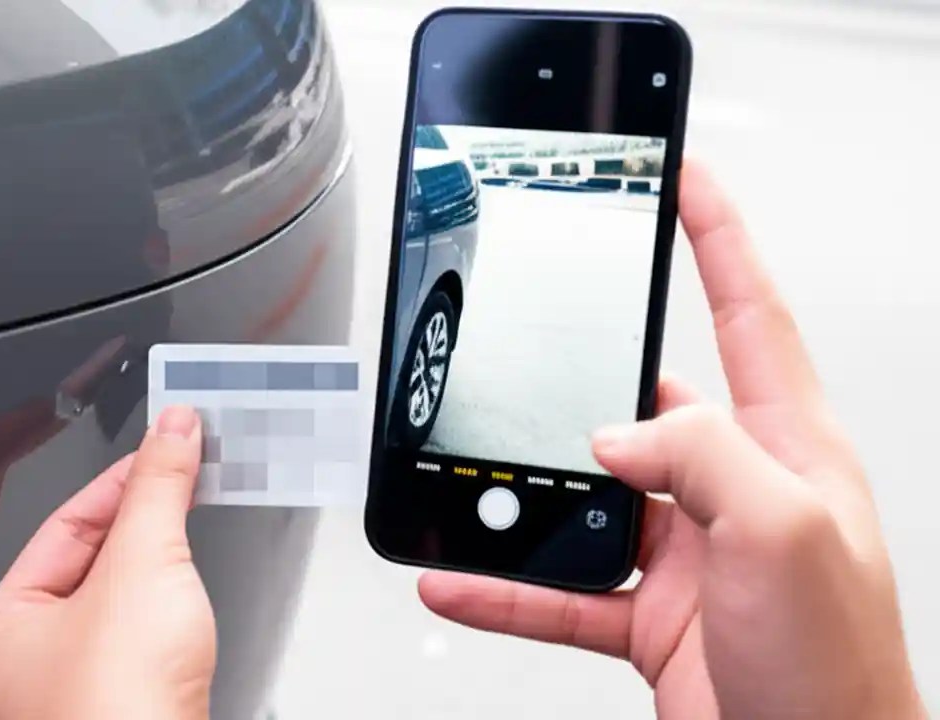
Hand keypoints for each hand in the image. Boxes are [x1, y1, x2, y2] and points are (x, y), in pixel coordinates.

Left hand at [0, 405, 214, 719]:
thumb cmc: (119, 707)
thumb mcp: (141, 566)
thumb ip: (156, 490)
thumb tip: (173, 432)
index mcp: (3, 632)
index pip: (62, 527)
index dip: (118, 482)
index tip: (163, 448)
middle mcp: (29, 671)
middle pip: (90, 564)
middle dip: (141, 523)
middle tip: (185, 477)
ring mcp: (77, 697)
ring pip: (118, 605)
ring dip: (157, 566)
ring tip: (189, 529)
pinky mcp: (126, 714)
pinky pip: (142, 644)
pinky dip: (167, 613)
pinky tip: (189, 604)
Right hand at [418, 161, 926, 718]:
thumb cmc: (838, 674)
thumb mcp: (782, 534)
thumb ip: (702, 458)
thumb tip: (616, 436)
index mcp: (787, 451)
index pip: (748, 314)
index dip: (716, 238)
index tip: (681, 180)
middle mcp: (735, 493)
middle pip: (646, 406)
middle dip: (583, 383)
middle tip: (531, 356)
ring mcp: (688, 554)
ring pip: (586, 500)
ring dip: (525, 497)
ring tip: (471, 483)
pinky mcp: (649, 616)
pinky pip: (559, 587)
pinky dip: (506, 586)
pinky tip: (459, 579)